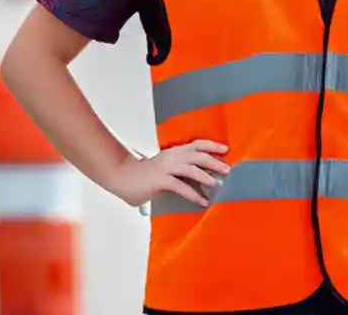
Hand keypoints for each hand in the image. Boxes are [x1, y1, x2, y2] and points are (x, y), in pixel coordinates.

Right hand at [109, 139, 230, 208]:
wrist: (121, 176)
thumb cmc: (142, 175)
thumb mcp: (164, 170)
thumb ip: (179, 173)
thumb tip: (197, 181)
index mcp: (173, 152)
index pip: (196, 145)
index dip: (211, 145)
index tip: (225, 149)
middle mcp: (171, 157)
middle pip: (198, 155)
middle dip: (214, 161)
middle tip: (227, 169)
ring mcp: (166, 168)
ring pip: (191, 168)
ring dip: (206, 176)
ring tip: (217, 184)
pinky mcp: (161, 180)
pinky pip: (181, 186)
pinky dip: (194, 195)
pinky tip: (202, 201)